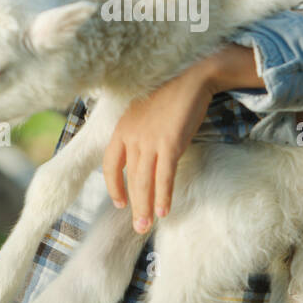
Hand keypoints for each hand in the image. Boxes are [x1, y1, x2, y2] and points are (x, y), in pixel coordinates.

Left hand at [102, 65, 215, 232]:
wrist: (192, 76)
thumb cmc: (171, 92)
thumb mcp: (144, 111)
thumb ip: (138, 132)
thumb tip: (141, 154)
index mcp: (122, 128)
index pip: (110, 163)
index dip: (113, 185)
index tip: (120, 201)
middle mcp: (131, 136)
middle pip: (129, 178)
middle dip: (133, 205)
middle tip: (137, 226)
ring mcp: (149, 140)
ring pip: (144, 182)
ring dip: (145, 207)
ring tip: (146, 226)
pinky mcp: (170, 143)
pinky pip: (164, 177)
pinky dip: (163, 196)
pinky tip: (164, 211)